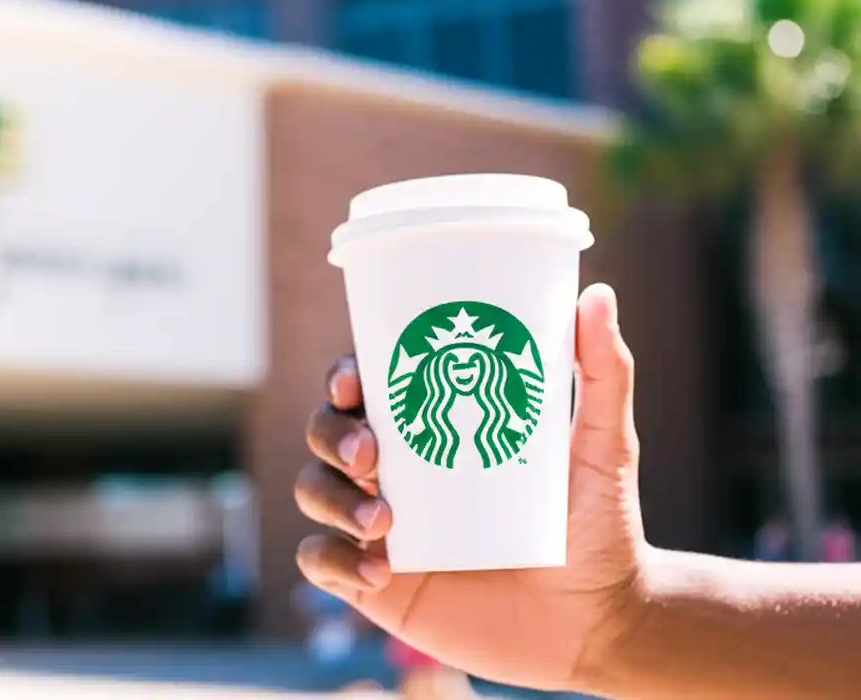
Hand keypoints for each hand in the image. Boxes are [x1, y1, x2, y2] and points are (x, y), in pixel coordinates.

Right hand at [295, 284, 646, 691]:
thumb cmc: (598, 528)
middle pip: (326, 432)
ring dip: (330, 498)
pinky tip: (377, 572)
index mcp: (429, 431)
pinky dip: (333, 561)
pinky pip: (321, 564)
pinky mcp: (376, 584)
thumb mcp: (602, 446)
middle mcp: (393, 473)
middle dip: (331, 434)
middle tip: (371, 455)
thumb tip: (597, 294)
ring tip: (382, 522)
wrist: (597, 622)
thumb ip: (602, 375)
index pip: (365, 390)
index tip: (354, 381)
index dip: (343, 377)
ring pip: (313, 491)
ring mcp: (379, 529)